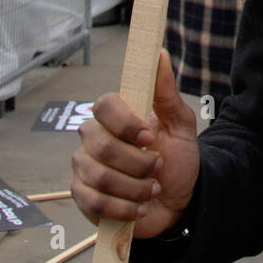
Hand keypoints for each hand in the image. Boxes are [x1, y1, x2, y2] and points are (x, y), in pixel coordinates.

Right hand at [71, 50, 199, 237]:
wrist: (177, 202)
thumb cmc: (176, 159)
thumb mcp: (180, 125)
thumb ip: (166, 92)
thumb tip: (160, 53)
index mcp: (115, 115)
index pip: (103, 106)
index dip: (126, 124)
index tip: (150, 138)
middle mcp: (93, 137)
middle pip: (100, 145)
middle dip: (137, 162)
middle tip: (158, 167)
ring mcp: (84, 167)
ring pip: (99, 176)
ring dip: (135, 188)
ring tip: (152, 189)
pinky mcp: (82, 197)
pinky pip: (94, 202)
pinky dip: (123, 208)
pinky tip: (140, 208)